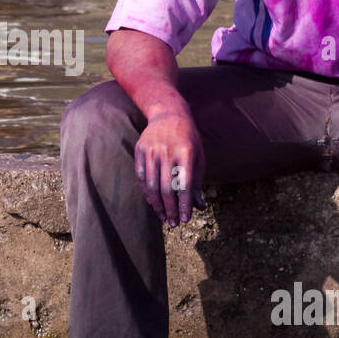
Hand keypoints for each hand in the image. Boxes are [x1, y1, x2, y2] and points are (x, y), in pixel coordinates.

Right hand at [134, 109, 206, 226]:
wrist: (169, 114)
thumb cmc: (188, 140)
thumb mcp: (198, 157)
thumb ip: (197, 182)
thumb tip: (199, 206)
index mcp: (185, 153)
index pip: (184, 185)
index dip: (184, 205)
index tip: (185, 219)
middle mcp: (167, 151)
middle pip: (166, 188)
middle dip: (170, 209)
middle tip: (174, 223)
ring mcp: (151, 150)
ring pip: (151, 185)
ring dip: (157, 205)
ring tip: (164, 217)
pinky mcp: (139, 150)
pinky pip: (140, 177)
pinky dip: (146, 193)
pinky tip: (153, 203)